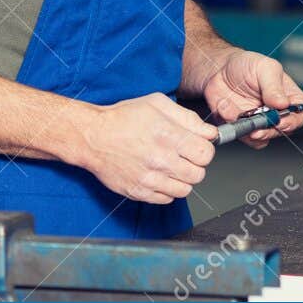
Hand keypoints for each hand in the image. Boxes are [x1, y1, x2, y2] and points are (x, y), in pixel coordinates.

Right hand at [75, 93, 217, 203]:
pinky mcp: (140, 192)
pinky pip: (167, 199)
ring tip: (169, 166)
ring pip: (185, 190)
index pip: (206, 154)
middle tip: (182, 156)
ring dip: (181, 179)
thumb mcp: (156, 104)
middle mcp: (160, 159)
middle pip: (198, 174)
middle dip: (194, 165)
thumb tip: (210, 133)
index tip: (196, 146)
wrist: (92, 136)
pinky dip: (166, 189)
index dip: (204, 149)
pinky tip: (157, 175)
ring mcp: (150, 179)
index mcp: (167, 135)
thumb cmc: (122, 118)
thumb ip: (188, 117)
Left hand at [201, 50, 302, 149]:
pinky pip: (245, 138)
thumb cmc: (246, 65)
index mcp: (291, 98)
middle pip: (283, 131)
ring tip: (239, 114)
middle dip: (268, 129)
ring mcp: (262, 122)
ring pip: (263, 138)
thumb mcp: (264, 67)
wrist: (220, 70)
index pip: (300, 115)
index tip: (279, 122)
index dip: (292, 121)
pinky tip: (229, 112)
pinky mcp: (246, 128)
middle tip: (256, 125)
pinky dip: (236, 128)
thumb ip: (274, 86)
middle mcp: (279, 113)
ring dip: (250, 129)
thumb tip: (283, 103)